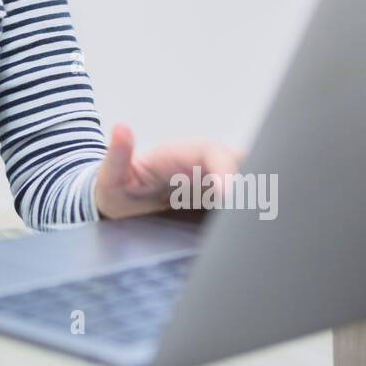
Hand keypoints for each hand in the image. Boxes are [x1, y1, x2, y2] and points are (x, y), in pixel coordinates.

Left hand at [93, 123, 244, 219]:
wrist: (125, 207)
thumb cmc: (119, 189)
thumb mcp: (111, 176)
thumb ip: (117, 155)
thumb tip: (120, 128)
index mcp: (185, 154)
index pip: (215, 155)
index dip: (226, 173)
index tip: (228, 195)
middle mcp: (209, 167)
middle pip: (245, 166)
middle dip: (254, 186)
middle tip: (251, 218)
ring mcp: (221, 185)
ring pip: (252, 185)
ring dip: (254, 203)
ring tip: (252, 231)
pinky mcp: (225, 205)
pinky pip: (246, 206)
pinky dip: (250, 218)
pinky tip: (247, 238)